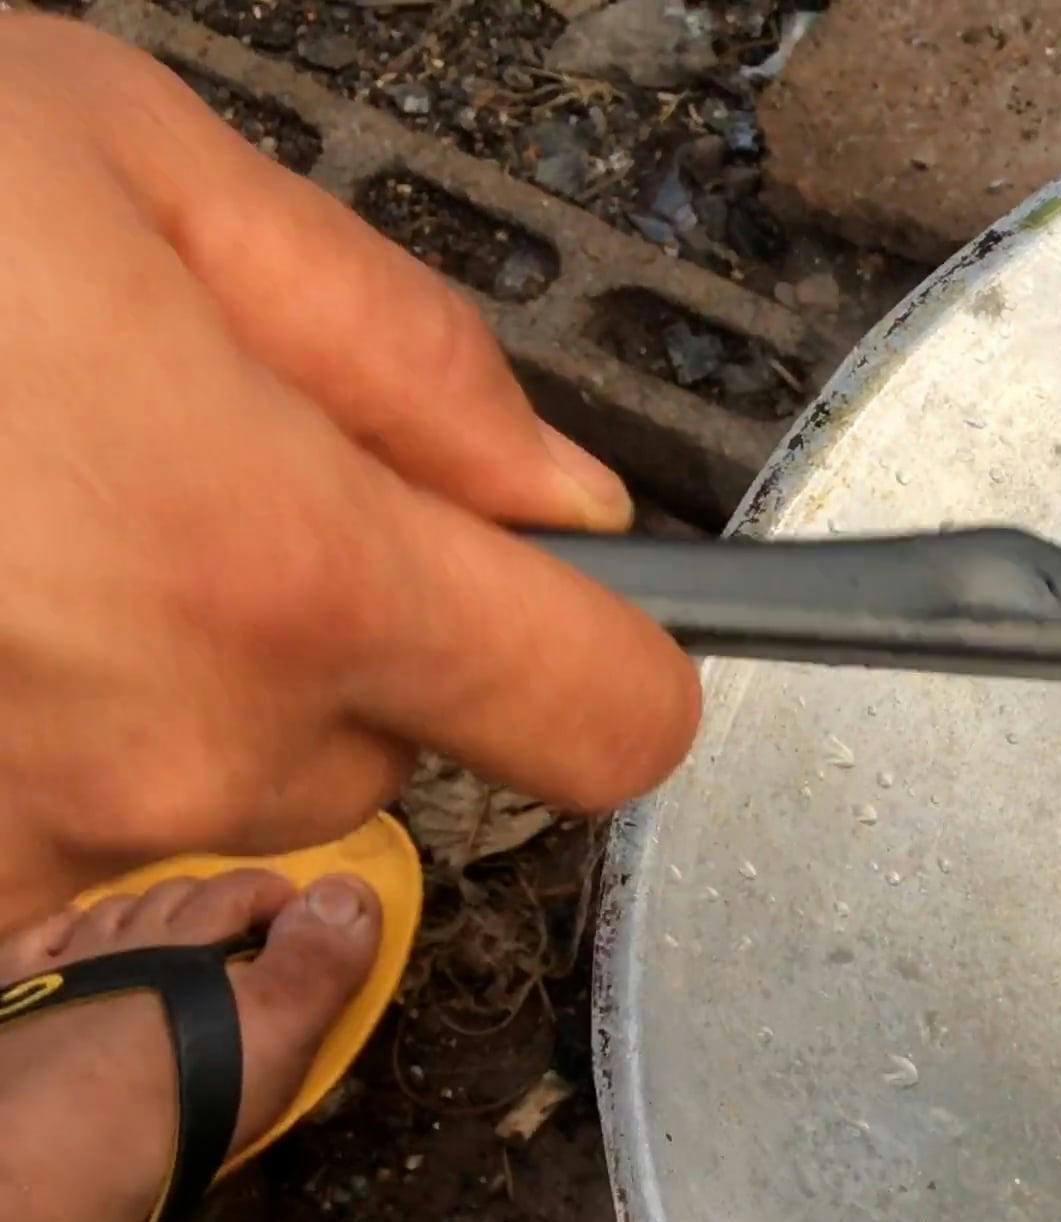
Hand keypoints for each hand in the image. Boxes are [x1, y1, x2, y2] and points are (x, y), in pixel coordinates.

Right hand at [0, 15, 699, 925]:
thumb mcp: (131, 156)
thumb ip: (396, 353)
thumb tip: (559, 504)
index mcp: (280, 563)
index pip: (607, 717)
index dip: (605, 653)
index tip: (563, 606)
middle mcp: (163, 743)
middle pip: (380, 736)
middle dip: (309, 608)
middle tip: (122, 443)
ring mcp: (10, 831)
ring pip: (196, 784)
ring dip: (137, 670)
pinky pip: (39, 823)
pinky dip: (14, 721)